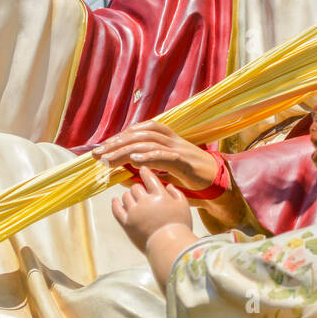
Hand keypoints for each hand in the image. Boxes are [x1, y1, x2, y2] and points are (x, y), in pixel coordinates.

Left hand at [93, 121, 218, 192]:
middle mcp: (173, 141)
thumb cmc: (191, 181)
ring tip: (109, 159)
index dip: (121, 136)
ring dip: (126, 150)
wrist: (218, 186)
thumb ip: (145, 172)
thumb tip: (120, 174)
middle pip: (140, 135)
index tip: (103, 148)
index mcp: (169, 140)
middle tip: (98, 154)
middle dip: (117, 144)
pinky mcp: (186, 163)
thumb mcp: (165, 174)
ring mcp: (180, 150)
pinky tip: (134, 159)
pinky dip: (148, 156)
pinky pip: (165, 155)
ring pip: (149, 143)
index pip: (141, 131)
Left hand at [111, 167, 194, 252]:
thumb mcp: (184, 206)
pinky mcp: (126, 224)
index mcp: (159, 195)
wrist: (169, 246)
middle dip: (138, 187)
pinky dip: (115, 203)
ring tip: (132, 198)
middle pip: (135, 187)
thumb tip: (168, 186)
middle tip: (141, 191)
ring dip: (129, 196)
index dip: (145, 172)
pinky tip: (115, 200)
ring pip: (126, 197)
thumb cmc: (179, 226)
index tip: (143, 169)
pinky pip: (116, 210)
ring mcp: (134, 212)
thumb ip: (176, 193)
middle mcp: (145, 201)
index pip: (149, 178)